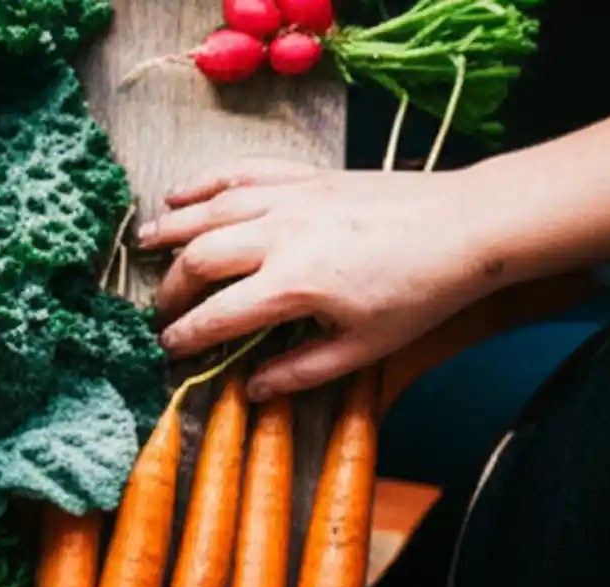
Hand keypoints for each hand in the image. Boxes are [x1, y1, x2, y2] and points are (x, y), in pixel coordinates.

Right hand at [140, 157, 500, 401]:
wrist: (467, 225)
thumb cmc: (421, 292)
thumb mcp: (365, 348)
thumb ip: (302, 370)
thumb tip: (252, 390)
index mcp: (293, 285)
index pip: (217, 315)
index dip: (185, 335)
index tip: (168, 349)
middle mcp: (279, 236)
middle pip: (199, 260)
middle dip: (170, 289)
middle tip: (160, 310)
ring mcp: (289, 199)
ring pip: (209, 210)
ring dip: (170, 229)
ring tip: (142, 245)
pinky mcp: (304, 176)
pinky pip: (241, 173)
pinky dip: (206, 182)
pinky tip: (182, 194)